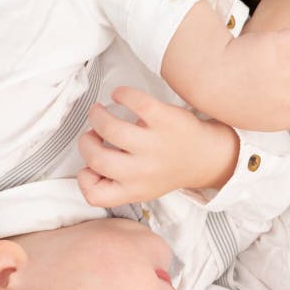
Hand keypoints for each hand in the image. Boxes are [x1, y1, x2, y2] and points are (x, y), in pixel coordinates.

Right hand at [77, 87, 238, 206]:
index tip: (91, 165)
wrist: (205, 158)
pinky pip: (134, 100)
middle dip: (86, 141)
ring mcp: (155, 145)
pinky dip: (121, 94)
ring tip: (101, 112)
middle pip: (96, 158)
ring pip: (109, 127)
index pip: (95, 195)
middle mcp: (144, 171)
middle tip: (93, 133)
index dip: (84, 177)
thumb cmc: (166, 169)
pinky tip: (120, 97)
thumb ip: (117, 182)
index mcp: (135, 190)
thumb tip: (88, 165)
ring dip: (97, 115)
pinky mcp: (165, 119)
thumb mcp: (142, 187)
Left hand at [204, 29, 289, 130]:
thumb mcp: (259, 118)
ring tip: (273, 57)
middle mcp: (289, 98)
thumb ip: (284, 111)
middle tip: (277, 69)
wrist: (207, 77)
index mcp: (286, 118)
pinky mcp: (277, 47)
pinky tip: (267, 45)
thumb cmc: (230, 97)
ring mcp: (285, 72)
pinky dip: (285, 38)